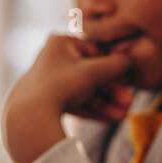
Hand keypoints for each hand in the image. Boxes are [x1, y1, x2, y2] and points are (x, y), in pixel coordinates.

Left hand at [2, 34, 133, 162]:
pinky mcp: (49, 100)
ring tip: (122, 116)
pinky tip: (110, 119)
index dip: (114, 68)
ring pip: (86, 91)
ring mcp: (51, 80)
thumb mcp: (94, 71)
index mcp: (61, 43)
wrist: (31, 114)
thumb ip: (115, 64)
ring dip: (107, 103)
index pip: (96, 52)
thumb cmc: (62, 85)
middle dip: (113, 92)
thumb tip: (129, 59)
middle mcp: (55, 59)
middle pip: (92, 75)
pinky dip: (93, 110)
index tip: (128, 80)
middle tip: (129, 102)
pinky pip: (76, 102)